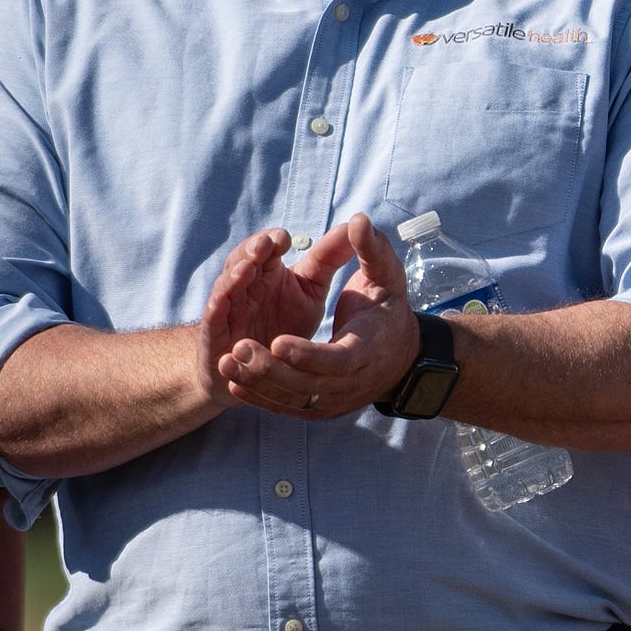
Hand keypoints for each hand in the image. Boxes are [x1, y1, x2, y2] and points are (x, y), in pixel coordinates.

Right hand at [195, 228, 316, 411]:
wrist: (261, 369)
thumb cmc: (285, 324)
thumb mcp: (311, 291)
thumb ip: (328, 259)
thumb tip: (353, 225)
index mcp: (266, 273)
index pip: (265, 249)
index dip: (272, 242)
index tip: (285, 238)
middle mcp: (244, 286)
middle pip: (242, 262)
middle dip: (251, 251)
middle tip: (264, 244)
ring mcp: (227, 309)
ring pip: (226, 287)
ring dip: (233, 276)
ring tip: (246, 268)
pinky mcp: (216, 335)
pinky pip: (213, 321)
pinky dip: (215, 310)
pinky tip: (219, 303)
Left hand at [217, 214, 421, 418]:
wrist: (401, 358)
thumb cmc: (389, 311)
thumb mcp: (386, 278)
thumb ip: (371, 251)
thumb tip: (357, 221)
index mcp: (370, 349)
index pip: (340, 360)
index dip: (308, 354)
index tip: (278, 341)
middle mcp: (354, 383)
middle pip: (309, 385)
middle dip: (271, 369)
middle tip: (239, 348)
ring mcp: (337, 401)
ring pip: (293, 400)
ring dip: (258, 383)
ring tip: (229, 361)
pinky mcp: (322, 409)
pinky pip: (287, 409)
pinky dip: (260, 397)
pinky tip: (235, 382)